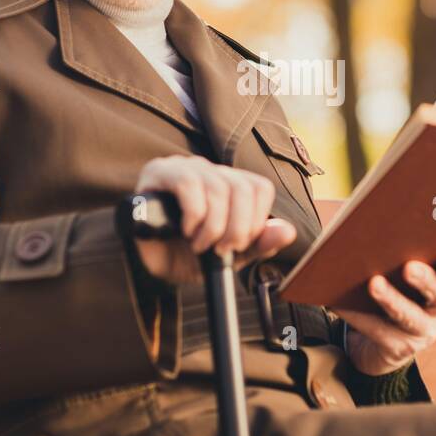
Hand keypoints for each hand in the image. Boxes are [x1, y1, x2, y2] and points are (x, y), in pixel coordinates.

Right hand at [132, 154, 296, 286]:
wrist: (147, 267)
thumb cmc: (186, 256)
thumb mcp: (229, 257)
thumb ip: (259, 244)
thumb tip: (288, 231)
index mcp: (230, 185)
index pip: (260, 187)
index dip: (255, 220)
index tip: (239, 244)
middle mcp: (211, 171)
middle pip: (243, 187)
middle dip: (237, 228)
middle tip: (220, 249)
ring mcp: (185, 168)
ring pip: (219, 187)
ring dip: (213, 226)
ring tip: (199, 244)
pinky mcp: (159, 172)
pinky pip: (189, 184)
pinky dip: (194, 214)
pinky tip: (187, 230)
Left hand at [333, 255, 435, 375]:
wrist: (376, 343)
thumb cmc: (388, 292)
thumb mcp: (397, 274)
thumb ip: (396, 255)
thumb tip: (369, 230)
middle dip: (426, 280)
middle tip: (409, 267)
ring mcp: (421, 333)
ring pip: (410, 317)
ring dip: (392, 299)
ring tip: (374, 283)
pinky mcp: (398, 349)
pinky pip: (379, 332)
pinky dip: (359, 316)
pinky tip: (341, 303)